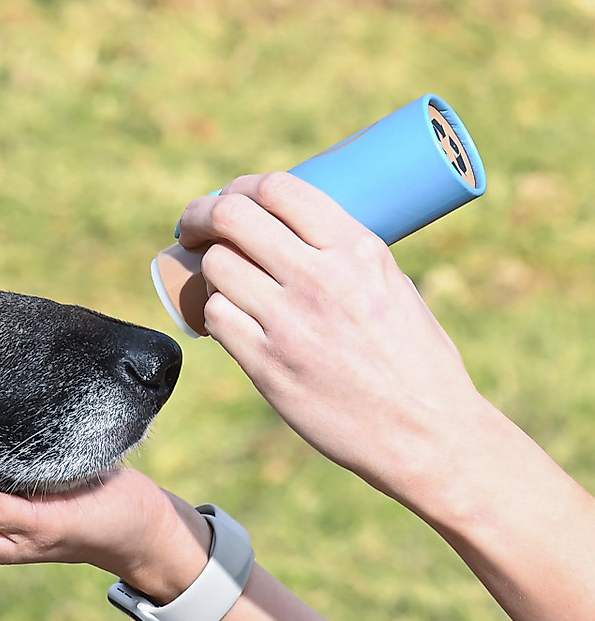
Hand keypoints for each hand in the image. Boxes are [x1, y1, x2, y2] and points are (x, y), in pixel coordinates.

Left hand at [177, 172, 488, 504]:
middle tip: (195, 227)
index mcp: (357, 250)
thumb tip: (290, 236)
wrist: (426, 434)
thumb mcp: (393, 285)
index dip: (241, 186)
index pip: (279, 189)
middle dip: (201, 214)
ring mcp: (289, 323)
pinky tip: (225, 315)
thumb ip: (345, 258)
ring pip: (216, 266)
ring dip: (209, 266)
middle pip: (231, 217)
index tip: (230, 198)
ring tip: (217, 277)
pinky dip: (214, 310)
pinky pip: (216, 317)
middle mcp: (320, 278)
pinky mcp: (267, 366)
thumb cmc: (416, 361)